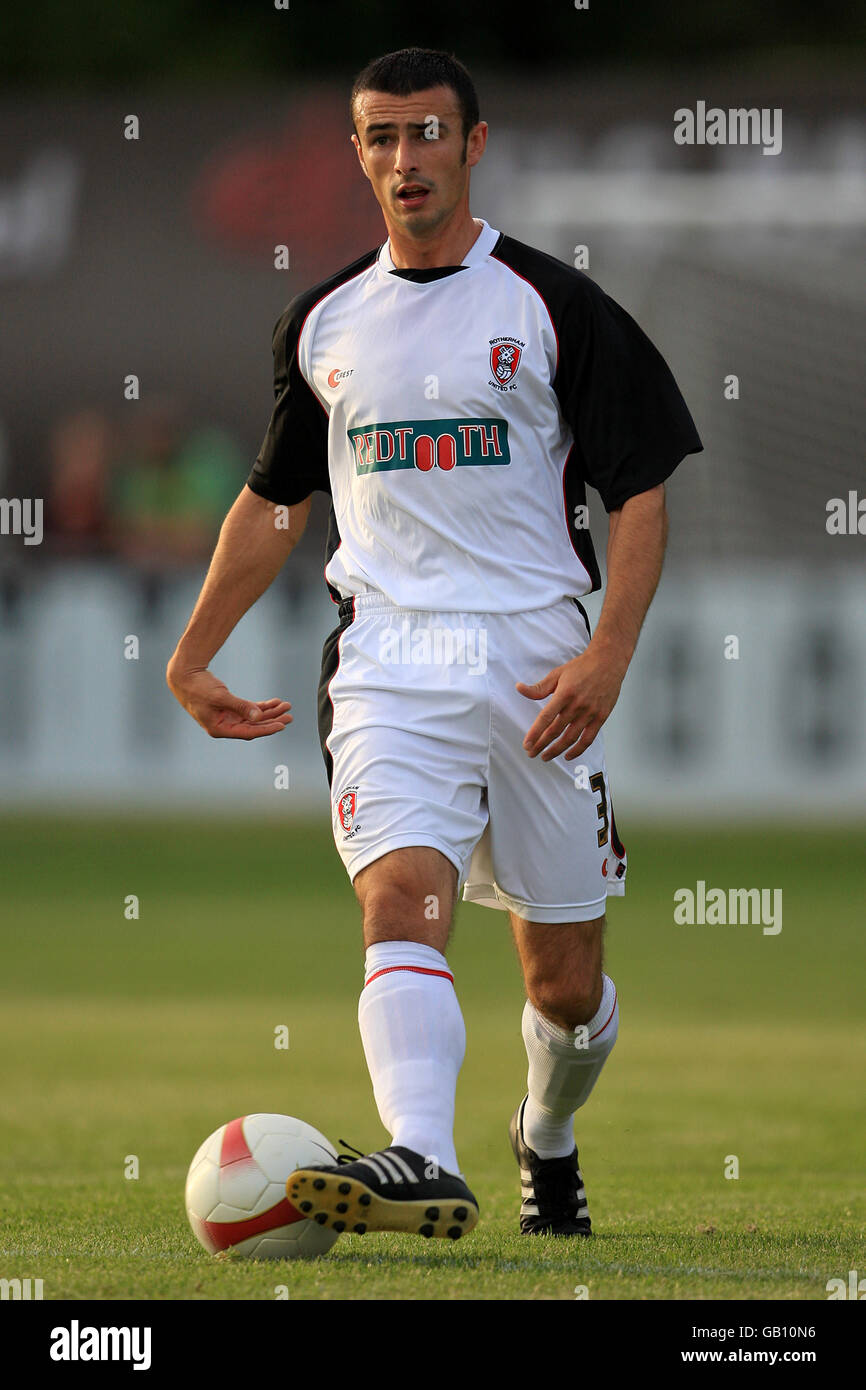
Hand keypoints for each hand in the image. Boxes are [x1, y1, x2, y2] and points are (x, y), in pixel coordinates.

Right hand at [166, 664, 291, 739]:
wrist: (185, 676)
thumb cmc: (198, 688)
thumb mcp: (220, 697)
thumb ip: (240, 707)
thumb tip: (258, 715)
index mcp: (219, 729)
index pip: (248, 732)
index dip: (266, 729)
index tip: (281, 725)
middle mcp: (225, 726)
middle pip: (254, 726)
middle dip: (272, 720)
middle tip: (289, 716)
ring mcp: (228, 718)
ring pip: (254, 718)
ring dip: (270, 712)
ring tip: (286, 707)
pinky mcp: (230, 708)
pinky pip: (249, 710)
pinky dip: (262, 706)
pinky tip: (274, 703)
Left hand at [517, 645, 625, 761]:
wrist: (608, 662)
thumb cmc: (582, 667)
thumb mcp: (557, 674)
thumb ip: (539, 687)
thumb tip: (519, 689)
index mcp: (564, 693)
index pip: (546, 717)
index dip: (535, 733)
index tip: (527, 744)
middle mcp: (577, 705)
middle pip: (556, 731)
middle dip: (541, 744)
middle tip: (531, 753)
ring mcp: (590, 713)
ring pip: (571, 738)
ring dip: (556, 750)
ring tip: (545, 756)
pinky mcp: (601, 718)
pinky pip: (588, 739)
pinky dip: (577, 750)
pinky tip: (568, 755)